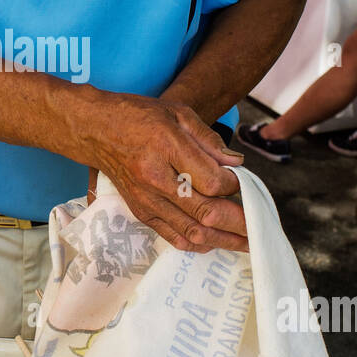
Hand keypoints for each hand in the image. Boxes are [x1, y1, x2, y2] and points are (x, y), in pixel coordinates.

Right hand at [83, 93, 246, 251]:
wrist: (95, 130)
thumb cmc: (138, 116)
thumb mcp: (178, 113)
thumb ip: (209, 140)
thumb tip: (237, 165)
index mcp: (166, 147)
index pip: (212, 181)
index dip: (235, 187)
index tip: (243, 183)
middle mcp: (155, 178)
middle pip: (206, 211)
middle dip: (239, 223)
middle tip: (260, 228)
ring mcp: (146, 199)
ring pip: (192, 231)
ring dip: (223, 240)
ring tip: (246, 243)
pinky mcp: (140, 211)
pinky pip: (172, 236)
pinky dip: (197, 243)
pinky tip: (214, 242)